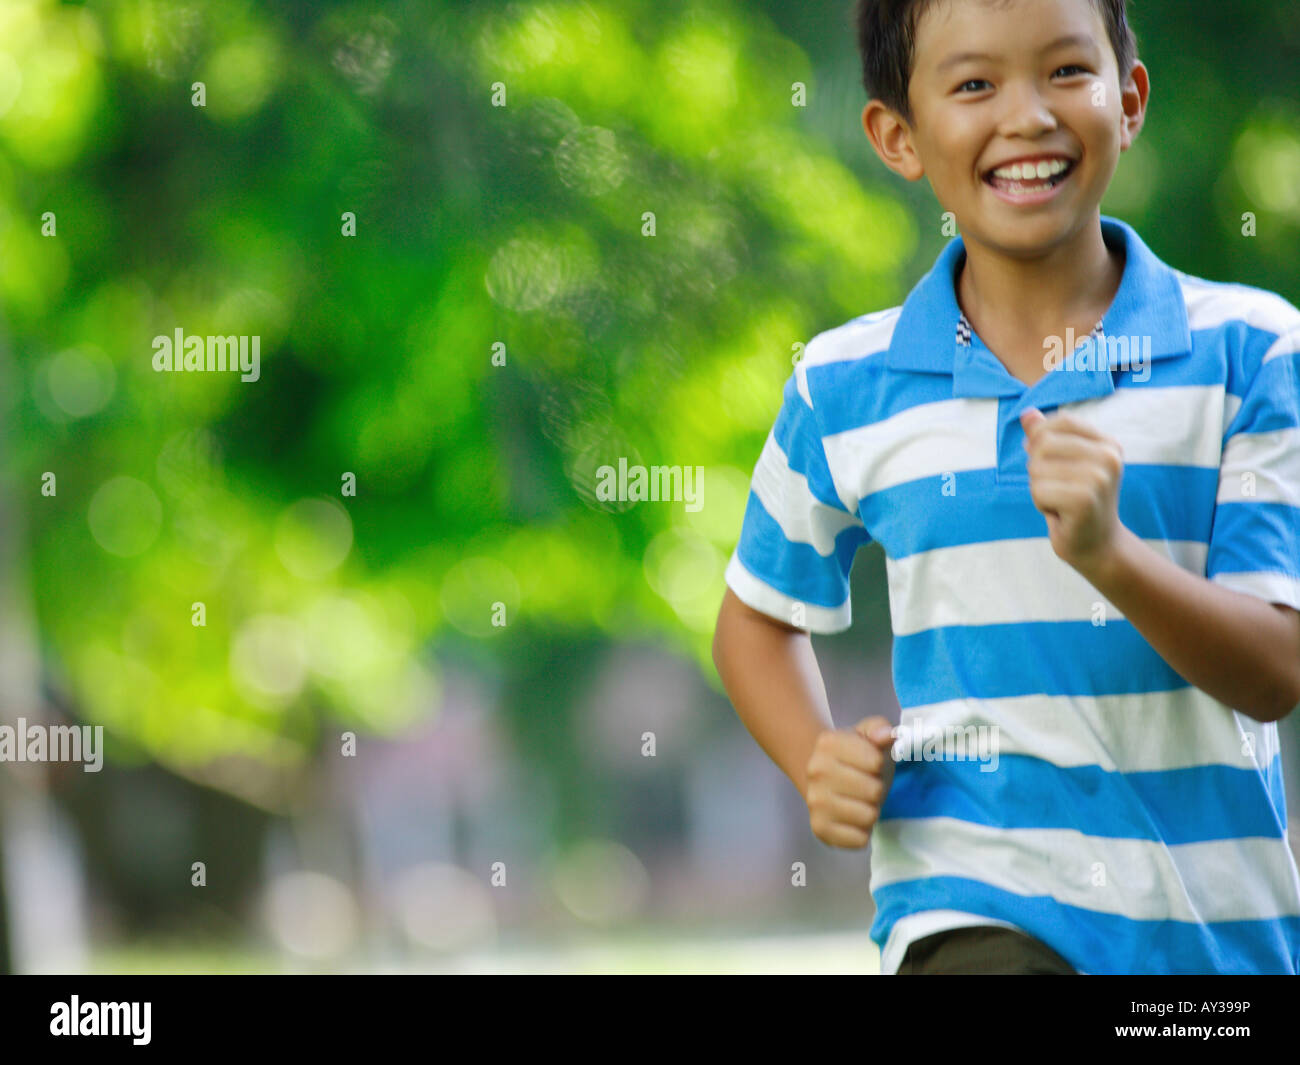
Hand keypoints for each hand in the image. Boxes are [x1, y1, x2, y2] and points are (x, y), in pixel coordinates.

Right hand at [804, 716, 894, 847]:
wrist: (824, 778)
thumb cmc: (856, 756)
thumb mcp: (868, 735)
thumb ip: (880, 728)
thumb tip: (887, 735)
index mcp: (828, 742)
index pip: (876, 762)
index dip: (879, 764)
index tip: (869, 764)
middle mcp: (815, 771)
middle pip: (873, 791)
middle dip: (876, 789)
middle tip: (866, 785)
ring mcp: (814, 801)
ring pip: (868, 816)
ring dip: (871, 810)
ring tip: (860, 801)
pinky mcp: (819, 828)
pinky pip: (859, 840)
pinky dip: (863, 832)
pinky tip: (853, 819)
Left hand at [1020, 408, 1125, 574]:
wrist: (1096, 545)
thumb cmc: (1075, 502)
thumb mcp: (1063, 464)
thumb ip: (1046, 437)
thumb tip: (1027, 413)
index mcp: (1108, 444)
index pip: (1061, 421)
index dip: (1041, 438)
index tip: (1050, 463)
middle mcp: (1109, 457)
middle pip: (1043, 443)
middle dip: (1038, 468)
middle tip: (1057, 489)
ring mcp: (1099, 477)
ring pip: (1037, 468)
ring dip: (1039, 488)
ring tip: (1060, 501)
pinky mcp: (1084, 499)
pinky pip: (1038, 490)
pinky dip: (1041, 503)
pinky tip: (1060, 513)